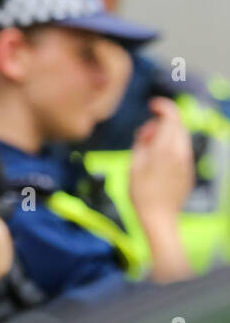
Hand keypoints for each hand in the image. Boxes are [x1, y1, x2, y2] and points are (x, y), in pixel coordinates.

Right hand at [129, 97, 193, 220]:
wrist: (159, 217)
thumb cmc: (141, 193)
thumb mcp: (133, 163)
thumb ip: (143, 141)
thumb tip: (150, 130)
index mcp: (165, 148)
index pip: (171, 117)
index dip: (163, 106)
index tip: (151, 105)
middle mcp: (181, 153)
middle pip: (177, 125)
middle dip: (161, 123)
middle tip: (143, 136)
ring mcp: (187, 162)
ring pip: (181, 138)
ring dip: (166, 135)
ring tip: (148, 151)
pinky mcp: (189, 171)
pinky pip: (182, 151)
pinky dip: (171, 147)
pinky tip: (157, 162)